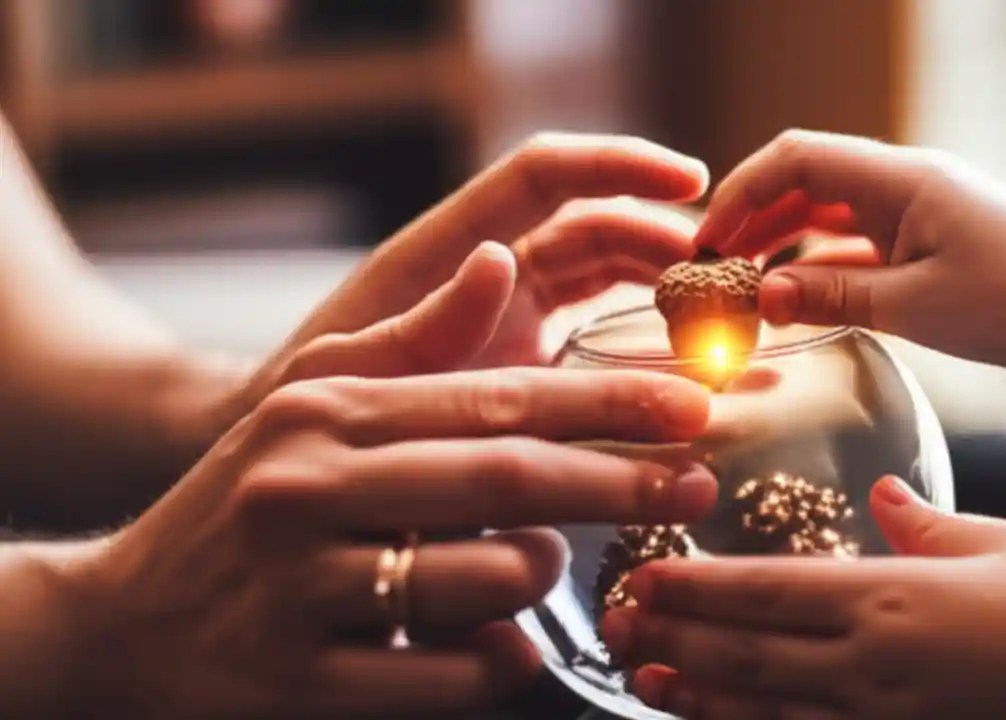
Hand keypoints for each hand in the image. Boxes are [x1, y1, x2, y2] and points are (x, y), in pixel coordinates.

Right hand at [64, 367, 716, 718]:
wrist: (126, 621)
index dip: (607, 401)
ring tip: (545, 564)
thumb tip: (500, 258)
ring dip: (545, 575)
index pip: (495, 399)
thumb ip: (414, 341)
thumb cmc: (248, 501)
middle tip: (699, 479)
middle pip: (507, 481)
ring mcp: (304, 592)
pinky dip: (503, 661)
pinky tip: (506, 647)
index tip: (692, 404)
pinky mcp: (303, 683)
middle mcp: (309, 490)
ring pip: (489, 580)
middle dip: (622, 478)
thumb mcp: (312, 406)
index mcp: (325, 414)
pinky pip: (453, 677)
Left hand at [186, 133, 706, 443]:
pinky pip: (600, 336)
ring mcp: (513, 320)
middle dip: (662, 235)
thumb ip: (427, 323)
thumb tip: (496, 257)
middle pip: (594, 226)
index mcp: (448, 250)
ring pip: (608, 278)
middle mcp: (490, 274)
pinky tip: (684, 368)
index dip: (618, 165)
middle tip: (723, 272)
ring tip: (719, 317)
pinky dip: (646, 341)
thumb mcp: (356, 370)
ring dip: (664, 286)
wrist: (293, 458)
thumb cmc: (305, 406)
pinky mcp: (527, 367)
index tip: (688, 181)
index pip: (544, 177)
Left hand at [603, 476, 1005, 719]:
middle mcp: (876, 664)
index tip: (642, 578)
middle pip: (749, 652)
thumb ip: (928, 523)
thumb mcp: (1000, 541)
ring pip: (769, 709)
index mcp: (892, 597)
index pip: (765, 590)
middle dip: (675, 640)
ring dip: (700, 696)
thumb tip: (884, 497)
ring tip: (644, 683)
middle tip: (614, 629)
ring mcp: (890, 718)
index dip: (694, 587)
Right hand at [694, 130, 1005, 394]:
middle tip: (711, 274)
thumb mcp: (917, 305)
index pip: (797, 160)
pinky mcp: (937, 256)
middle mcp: (908, 189)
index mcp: (902, 180)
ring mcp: (923, 221)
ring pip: (832, 223)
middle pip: (808, 187)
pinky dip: (824, 276)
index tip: (706, 243)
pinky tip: (796, 307)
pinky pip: (862, 255)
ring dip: (784, 251)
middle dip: (754, 223)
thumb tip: (758, 297)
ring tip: (742, 295)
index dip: (742, 193)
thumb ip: (831, 296)